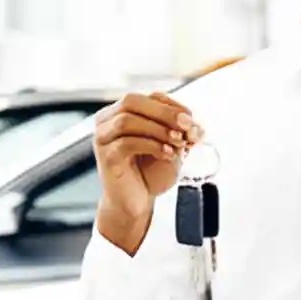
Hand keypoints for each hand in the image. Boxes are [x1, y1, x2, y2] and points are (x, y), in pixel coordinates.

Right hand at [93, 92, 201, 251]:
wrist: (136, 203)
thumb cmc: (150, 173)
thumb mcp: (171, 148)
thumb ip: (181, 135)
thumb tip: (197, 127)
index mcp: (122, 113)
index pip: (148, 97)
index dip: (172, 105)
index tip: (192, 120)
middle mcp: (107, 121)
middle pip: (132, 101)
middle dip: (164, 112)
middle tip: (187, 126)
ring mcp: (103, 139)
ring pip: (127, 120)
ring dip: (158, 129)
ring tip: (179, 143)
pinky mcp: (106, 157)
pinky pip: (127, 143)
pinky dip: (152, 145)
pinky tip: (167, 154)